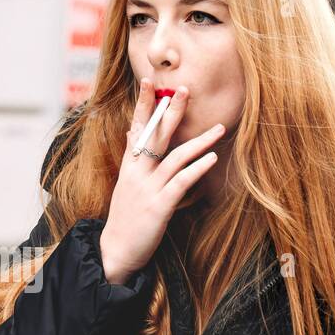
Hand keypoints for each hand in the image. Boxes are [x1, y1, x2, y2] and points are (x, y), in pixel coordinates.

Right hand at [99, 77, 224, 284]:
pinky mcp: (159, 206)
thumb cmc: (124, 220)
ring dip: (199, 141)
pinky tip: (212, 158)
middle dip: (170, 111)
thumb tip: (132, 133)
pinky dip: (197, 168)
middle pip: (155, 136)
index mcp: (129, 167)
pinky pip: (181, 182)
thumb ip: (132, 159)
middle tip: (185, 90)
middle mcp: (137, 174)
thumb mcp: (124, 185)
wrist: (114, 251)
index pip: (135, 128)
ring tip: (219, 127)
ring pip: (174, 157)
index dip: (143, 105)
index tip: (149, 82)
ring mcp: (147, 189)